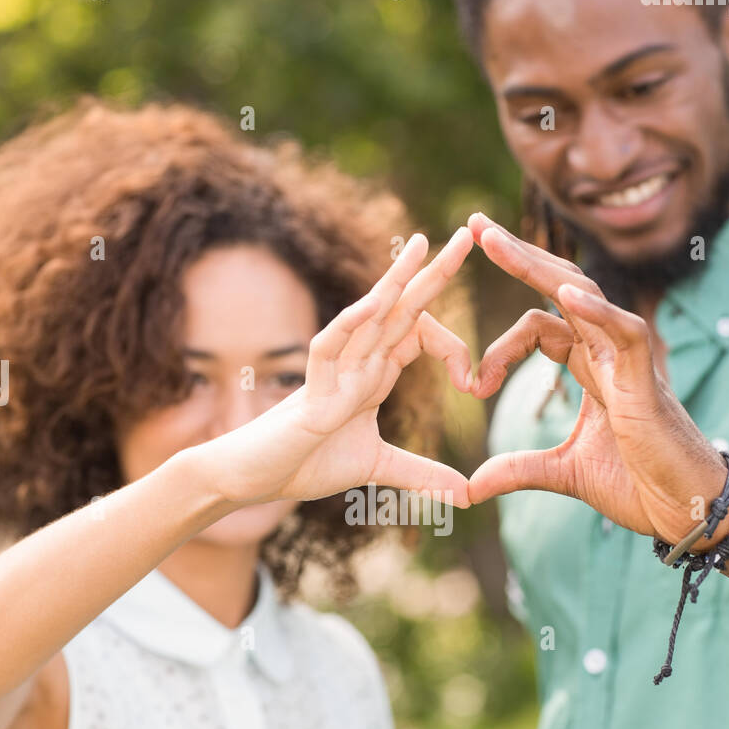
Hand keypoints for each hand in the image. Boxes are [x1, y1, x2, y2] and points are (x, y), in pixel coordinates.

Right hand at [198, 229, 474, 508]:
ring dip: (398, 279)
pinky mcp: (311, 392)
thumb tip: (466, 493)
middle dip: (435, 274)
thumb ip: (420, 473)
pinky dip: (352, 324)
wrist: (253, 478)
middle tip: (467, 234)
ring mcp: (334, 372)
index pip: (418, 335)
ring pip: (370, 315)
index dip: (453, 345)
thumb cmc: (304, 462)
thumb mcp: (376, 467)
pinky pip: (329, 347)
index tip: (475, 385)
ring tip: (424, 243)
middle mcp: (357, 363)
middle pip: (402, 309)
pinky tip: (378, 300)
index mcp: (374, 374)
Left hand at [466, 213, 728, 548]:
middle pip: (558, 287)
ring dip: (534, 266)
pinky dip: (598, 312)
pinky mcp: (647, 379)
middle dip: (515, 256)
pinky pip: (625, 330)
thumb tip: (470, 487)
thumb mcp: (564, 474)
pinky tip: (566, 294)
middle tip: (473, 226)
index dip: (500, 347)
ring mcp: (628, 359)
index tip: (473, 387)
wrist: (687, 508)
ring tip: (492, 240)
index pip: (539, 325)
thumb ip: (517, 471)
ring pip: (581, 294)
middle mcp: (606, 351)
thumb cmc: (639, 485)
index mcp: (589, 366)